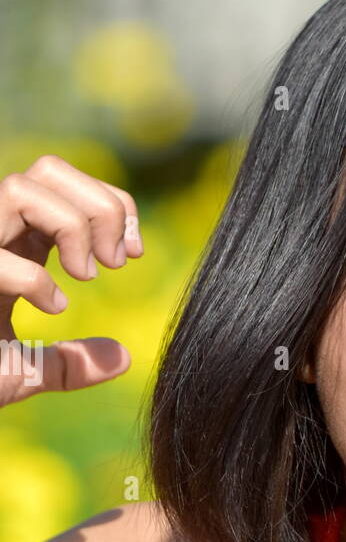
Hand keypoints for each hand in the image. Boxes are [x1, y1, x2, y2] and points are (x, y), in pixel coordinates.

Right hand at [0, 154, 141, 405]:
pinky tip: (53, 308)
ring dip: (71, 226)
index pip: (68, 187)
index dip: (112, 205)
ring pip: (20, 186)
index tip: (135, 253)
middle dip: (99, 205)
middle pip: (49, 169)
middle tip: (117, 261)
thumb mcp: (26, 372)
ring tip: (87, 275)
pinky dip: (35, 279)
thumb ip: (72, 364)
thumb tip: (123, 358)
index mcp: (13, 243)